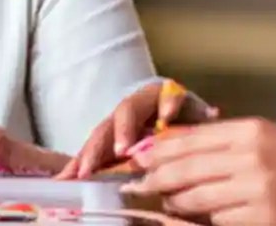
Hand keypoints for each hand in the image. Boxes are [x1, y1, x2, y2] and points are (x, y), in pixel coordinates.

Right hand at [58, 79, 216, 178]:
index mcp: (154, 95)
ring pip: (99, 135)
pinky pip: (88, 152)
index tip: (156, 125)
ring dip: (90, 154)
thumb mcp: (193, 110)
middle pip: (120, 117)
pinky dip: (76, 165)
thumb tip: (212, 113)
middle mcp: (129, 106)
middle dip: (117, 135)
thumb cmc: (182, 113)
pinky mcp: (102, 143)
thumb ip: (198, 113)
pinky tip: (63, 180)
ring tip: (81, 173)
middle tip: (119, 152)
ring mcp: (113, 124)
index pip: (154, 100)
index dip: (153, 113)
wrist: (165, 109)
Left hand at [122, 118, 275, 225]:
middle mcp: (252, 156)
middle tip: (134, 186)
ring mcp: (257, 190)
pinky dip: (200, 222)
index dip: (157, 151)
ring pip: (194, 198)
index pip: (190, 138)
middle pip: (184, 168)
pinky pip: (217, 222)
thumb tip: (180, 153)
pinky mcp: (264, 219)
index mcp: (254, 130)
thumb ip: (232, 146)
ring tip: (161, 204)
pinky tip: (189, 220)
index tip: (136, 158)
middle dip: (154, 178)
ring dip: (173, 204)